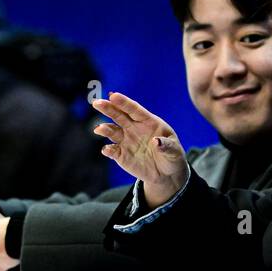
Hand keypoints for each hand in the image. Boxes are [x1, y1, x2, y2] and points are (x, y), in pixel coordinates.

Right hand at [92, 91, 187, 207]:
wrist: (165, 174)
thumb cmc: (172, 157)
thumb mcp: (174, 151)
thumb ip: (167, 145)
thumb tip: (156, 141)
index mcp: (148, 122)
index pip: (134, 109)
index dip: (124, 103)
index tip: (113, 96)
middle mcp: (134, 128)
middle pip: (119, 116)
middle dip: (108, 108)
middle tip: (97, 103)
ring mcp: (126, 141)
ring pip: (112, 131)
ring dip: (105, 129)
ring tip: (99, 129)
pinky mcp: (121, 155)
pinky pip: (111, 150)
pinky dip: (108, 150)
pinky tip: (107, 150)